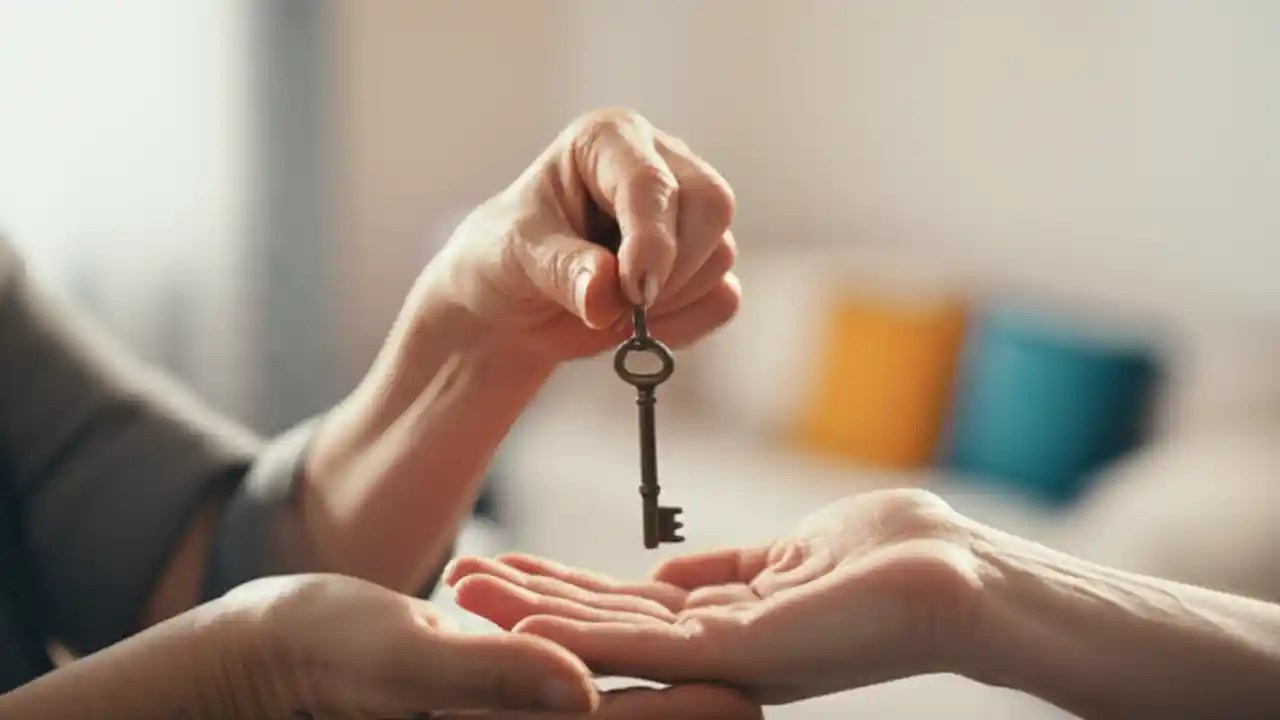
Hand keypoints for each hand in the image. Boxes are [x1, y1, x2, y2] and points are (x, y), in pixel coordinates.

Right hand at [219, 574, 759, 717]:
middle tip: (765, 681)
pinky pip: (557, 662)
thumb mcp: (398, 656)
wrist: (264, 656)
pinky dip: (596, 639)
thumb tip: (579, 691)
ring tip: (720, 641)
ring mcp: (501, 709)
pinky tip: (632, 610)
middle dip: (687, 703)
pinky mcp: (488, 682)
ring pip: (600, 694)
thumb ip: (488, 675)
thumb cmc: (316, 658)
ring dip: (655, 672)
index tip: (751, 702)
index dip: (682, 719)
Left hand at [411, 107, 739, 361]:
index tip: (633, 293)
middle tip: (623, 307)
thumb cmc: (508, 256)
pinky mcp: (702, 261)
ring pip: (721, 256)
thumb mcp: (517, 255)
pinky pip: (723, 298)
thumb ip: (562, 269)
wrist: (514, 305)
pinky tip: (640, 325)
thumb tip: (605, 295)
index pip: (656, 183)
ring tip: (612, 312)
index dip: (652, 241)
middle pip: (712, 206)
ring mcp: (687, 213)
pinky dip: (684, 324)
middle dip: (672, 269)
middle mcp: (660, 162)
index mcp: (609, 140)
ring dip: (670, 301)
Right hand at [445, 489, 987, 703]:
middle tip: (455, 581)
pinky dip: (579, 632)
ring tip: (467, 593)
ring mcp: (724, 658)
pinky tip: (524, 618)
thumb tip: (657, 571)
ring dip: (534, 617)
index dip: (556, 592)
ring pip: (610, 640)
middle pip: (602, 628)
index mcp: (720, 626)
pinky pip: (647, 643)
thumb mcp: (781, 558)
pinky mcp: (743, 653)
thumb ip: (717, 574)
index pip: (621, 608)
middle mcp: (711, 654)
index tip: (495, 570)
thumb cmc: (889, 562)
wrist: (964, 582)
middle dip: (527, 605)